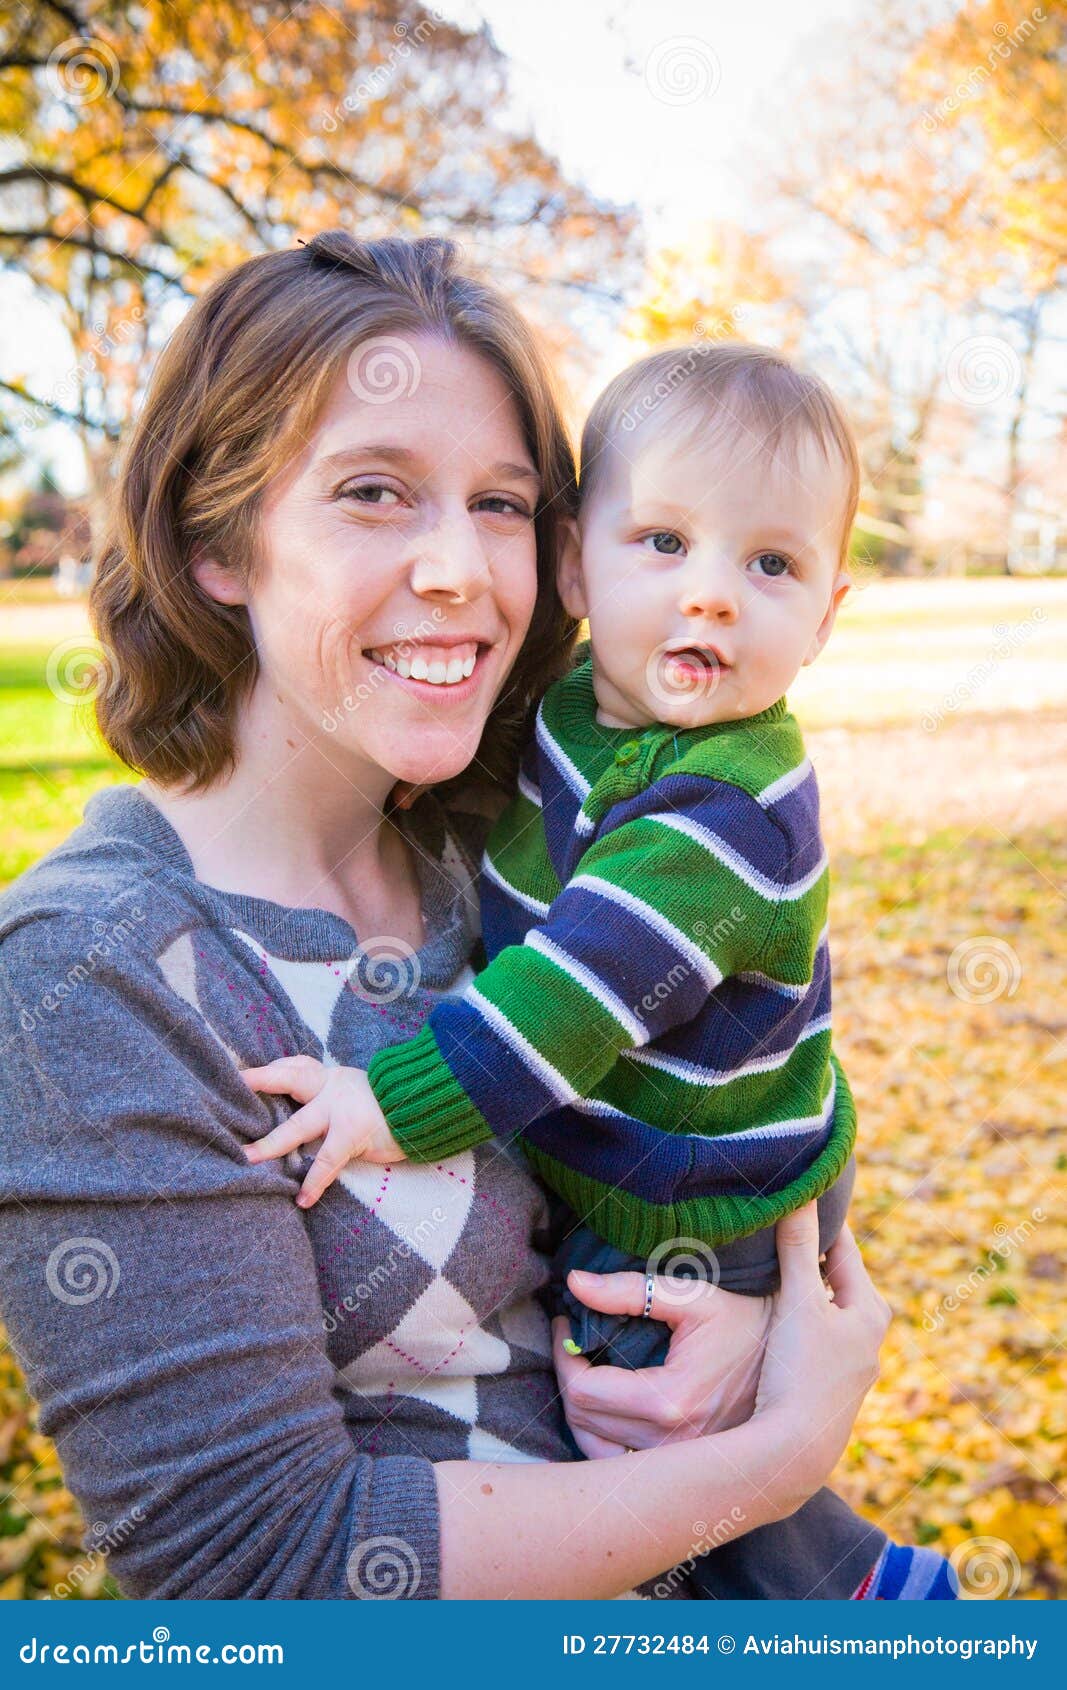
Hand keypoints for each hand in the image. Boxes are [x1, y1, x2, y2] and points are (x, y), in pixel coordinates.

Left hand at [240, 1055, 406, 1205]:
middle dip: (260, 1082)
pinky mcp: (354, 1134)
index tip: (240, 1074)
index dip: (268, 1070)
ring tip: (248, 1159)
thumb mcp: (357, 1093)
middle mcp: (333, 1088)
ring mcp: (342, 1111)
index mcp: (331, 1077)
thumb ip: (330, 1098)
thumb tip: (302, 1110)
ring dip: (271, 1145)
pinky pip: (327, 1160)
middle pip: (291, 1079)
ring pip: (299, 1126)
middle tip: (231, 1087)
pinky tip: (303, 1199)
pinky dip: (314, 1182)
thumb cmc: (391, 1105)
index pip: (295, 1066)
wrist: (425, 1107)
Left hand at [553, 1271, 772, 1458]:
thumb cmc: (748, 1322)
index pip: (582, 1389)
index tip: (567, 1320)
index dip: (563, 1352)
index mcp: (670, 1400)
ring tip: (586, 1370)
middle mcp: (672, 1443)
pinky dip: (602, 1439)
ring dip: (581, 1410)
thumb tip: (574, 1283)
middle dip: (567, 1375)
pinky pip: (621, 1466)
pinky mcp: (685, 1472)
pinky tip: (607, 1407)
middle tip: (574, 1340)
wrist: (799, 1364)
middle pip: (583, 1420)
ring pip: (594, 1449)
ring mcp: (679, 1463)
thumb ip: (630, 1289)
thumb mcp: (694, 1297)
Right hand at [750, 1204, 890, 1512]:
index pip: (846, 1248)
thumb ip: (800, 1247)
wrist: (794, 1449)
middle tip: (782, 1221)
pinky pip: (815, 1334)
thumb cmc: (801, 1370)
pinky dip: (799, 1316)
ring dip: (804, 1287)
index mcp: (869, 1309)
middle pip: (838, 1278)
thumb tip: (803, 1193)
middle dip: (813, 1253)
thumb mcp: (799, 1301)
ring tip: (774, 1262)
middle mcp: (868, 1335)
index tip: (802, 1192)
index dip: (822, 1221)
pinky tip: (775, 1315)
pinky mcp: (829, 1385)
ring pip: (825, 1308)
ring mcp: (850, 1363)